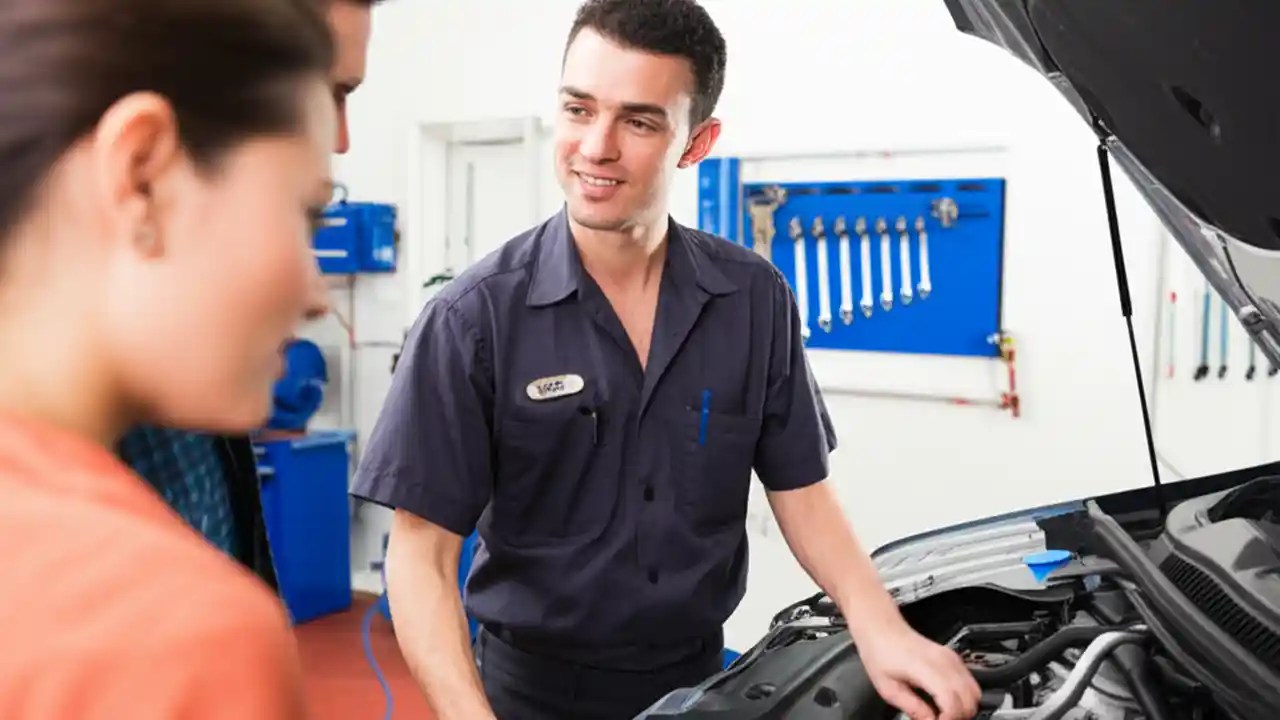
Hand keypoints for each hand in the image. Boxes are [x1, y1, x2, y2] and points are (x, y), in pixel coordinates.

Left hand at [856, 621, 980, 719]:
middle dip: (957, 715)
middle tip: (939, 719)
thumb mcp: (888, 688)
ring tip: (944, 713)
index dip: (948, 718)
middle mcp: (944, 662)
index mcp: (926, 668)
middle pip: (969, 699)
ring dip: (964, 707)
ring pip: (975, 691)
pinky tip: (947, 701)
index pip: (952, 701)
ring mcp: (951, 659)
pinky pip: (970, 682)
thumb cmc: (881, 654)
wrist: (883, 631)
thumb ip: (912, 708)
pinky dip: (964, 696)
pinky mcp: (954, 659)